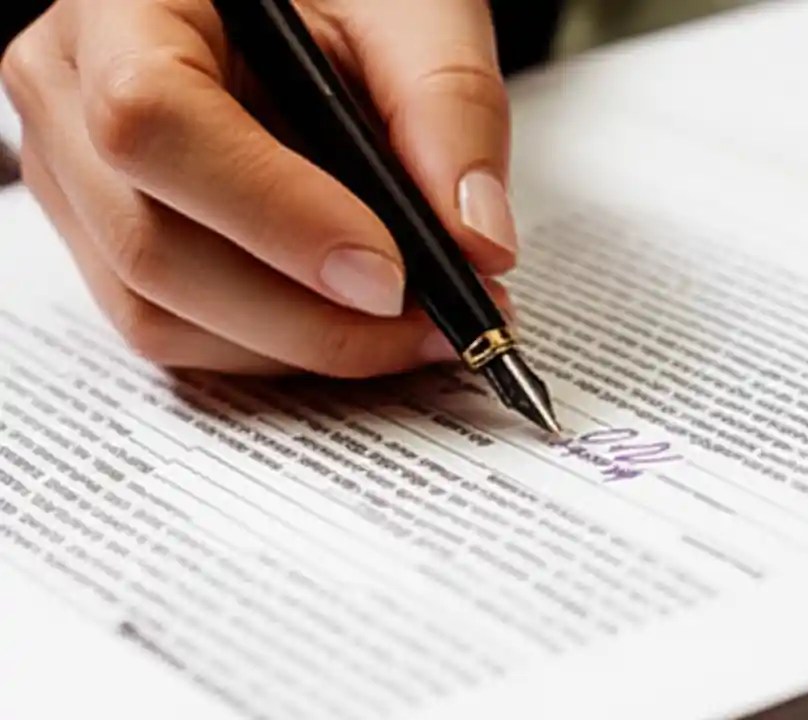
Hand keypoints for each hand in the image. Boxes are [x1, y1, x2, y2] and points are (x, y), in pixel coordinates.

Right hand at [1, 0, 515, 376]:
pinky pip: (180, 331)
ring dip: (304, 346)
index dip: (277, 214)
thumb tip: (478, 245)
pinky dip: (282, 348)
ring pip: (161, 313)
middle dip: (311, 316)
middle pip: (153, 246)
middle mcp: (71, 91)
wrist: (302, 6)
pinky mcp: (109, 241)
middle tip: (437, 323)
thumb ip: (450, 106)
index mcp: (126, 2)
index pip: (155, 120)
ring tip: (416, 327)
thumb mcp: (413, 10)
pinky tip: (359, 324)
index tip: (390, 275)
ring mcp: (76, 177)